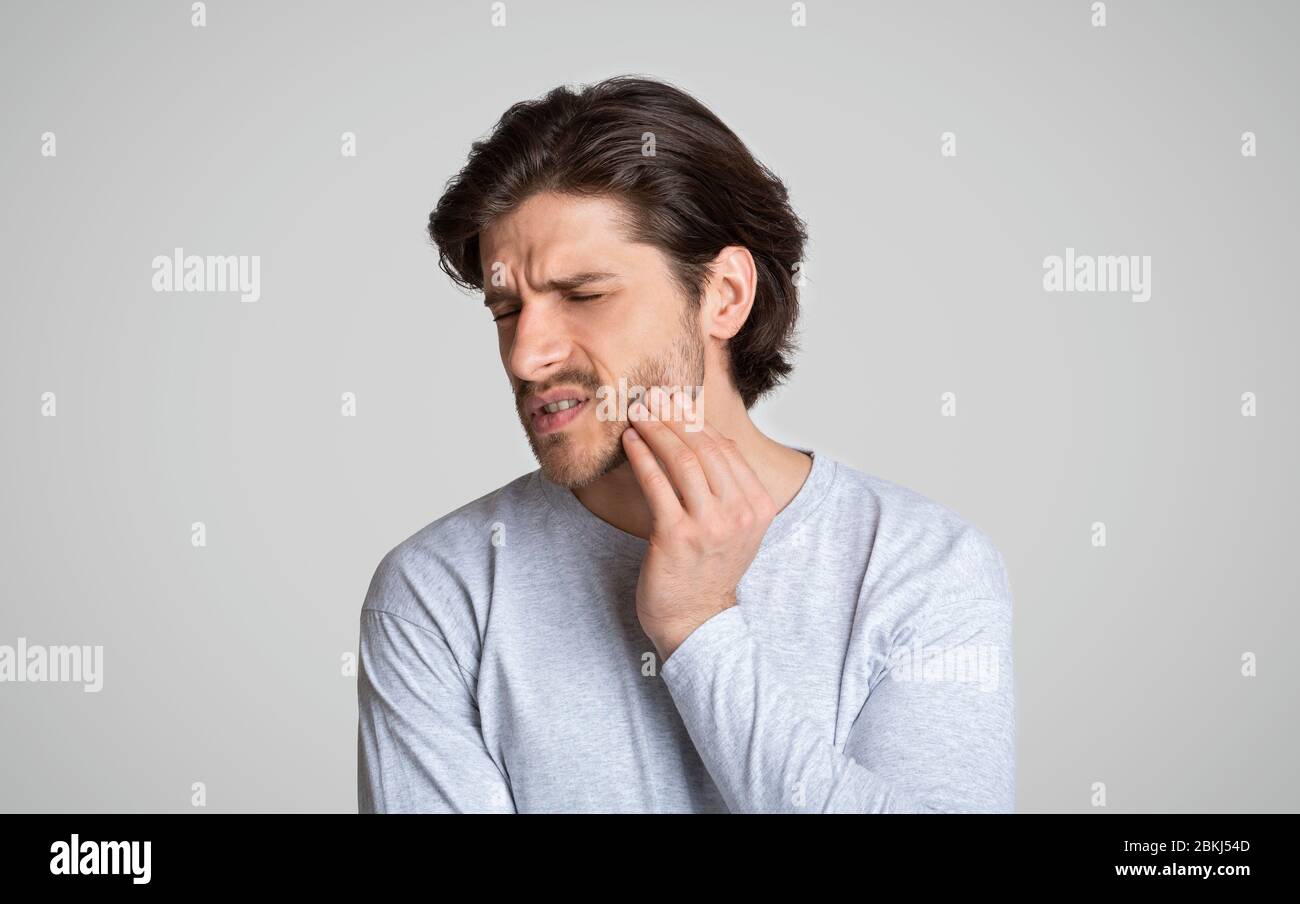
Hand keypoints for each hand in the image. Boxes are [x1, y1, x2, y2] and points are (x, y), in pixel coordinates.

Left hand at [621, 386, 778, 661]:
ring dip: (655, 429)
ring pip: (681, 459)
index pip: (726, 449)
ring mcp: (711, 525)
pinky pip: (656, 483)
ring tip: (636, 413)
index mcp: (759, 506)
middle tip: (649, 398)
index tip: (673, 403)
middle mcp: (740, 513)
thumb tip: (702, 438)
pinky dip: (641, 456)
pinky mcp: (677, 536)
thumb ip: (727, 488)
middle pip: (704, 448)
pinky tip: (629, 442)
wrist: (697, 622)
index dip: (696, 421)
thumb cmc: (708, 571)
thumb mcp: (734, 528)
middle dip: (673, 417)